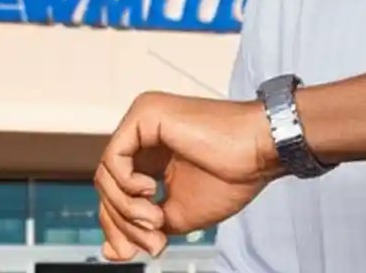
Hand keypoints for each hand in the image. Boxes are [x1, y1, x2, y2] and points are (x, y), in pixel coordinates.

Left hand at [93, 91, 281, 261]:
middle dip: (123, 222)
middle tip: (152, 240)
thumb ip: (142, 228)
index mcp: (150, 154)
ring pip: (107, 174)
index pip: (115, 192)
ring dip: (127, 208)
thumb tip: (109, 252)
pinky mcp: (145, 114)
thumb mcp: (177, 214)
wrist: (258, 152)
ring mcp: (141, 121)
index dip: (119, 226)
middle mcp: (141, 134)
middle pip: (107, 185)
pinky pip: (114, 156)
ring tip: (157, 219)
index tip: (131, 251)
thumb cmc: (230, 177)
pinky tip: (152, 191)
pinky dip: (126, 184)